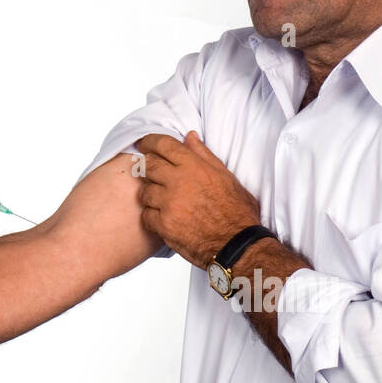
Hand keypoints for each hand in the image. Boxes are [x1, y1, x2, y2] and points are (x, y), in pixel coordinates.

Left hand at [134, 131, 260, 269]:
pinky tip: (164, 219)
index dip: (149, 141)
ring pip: (144, 192)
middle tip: (149, 172)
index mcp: (194, 167)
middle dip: (147, 167)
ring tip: (163, 200)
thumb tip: (190, 137)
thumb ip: (204, 155)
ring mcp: (169, 204)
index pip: (163, 145)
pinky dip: (152, 217)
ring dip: (150, 194)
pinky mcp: (164, 225)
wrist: (237, 245)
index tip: (144, 144)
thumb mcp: (227, 177)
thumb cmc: (237, 212)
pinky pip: (146, 215)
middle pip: (148, 165)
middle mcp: (179, 182)